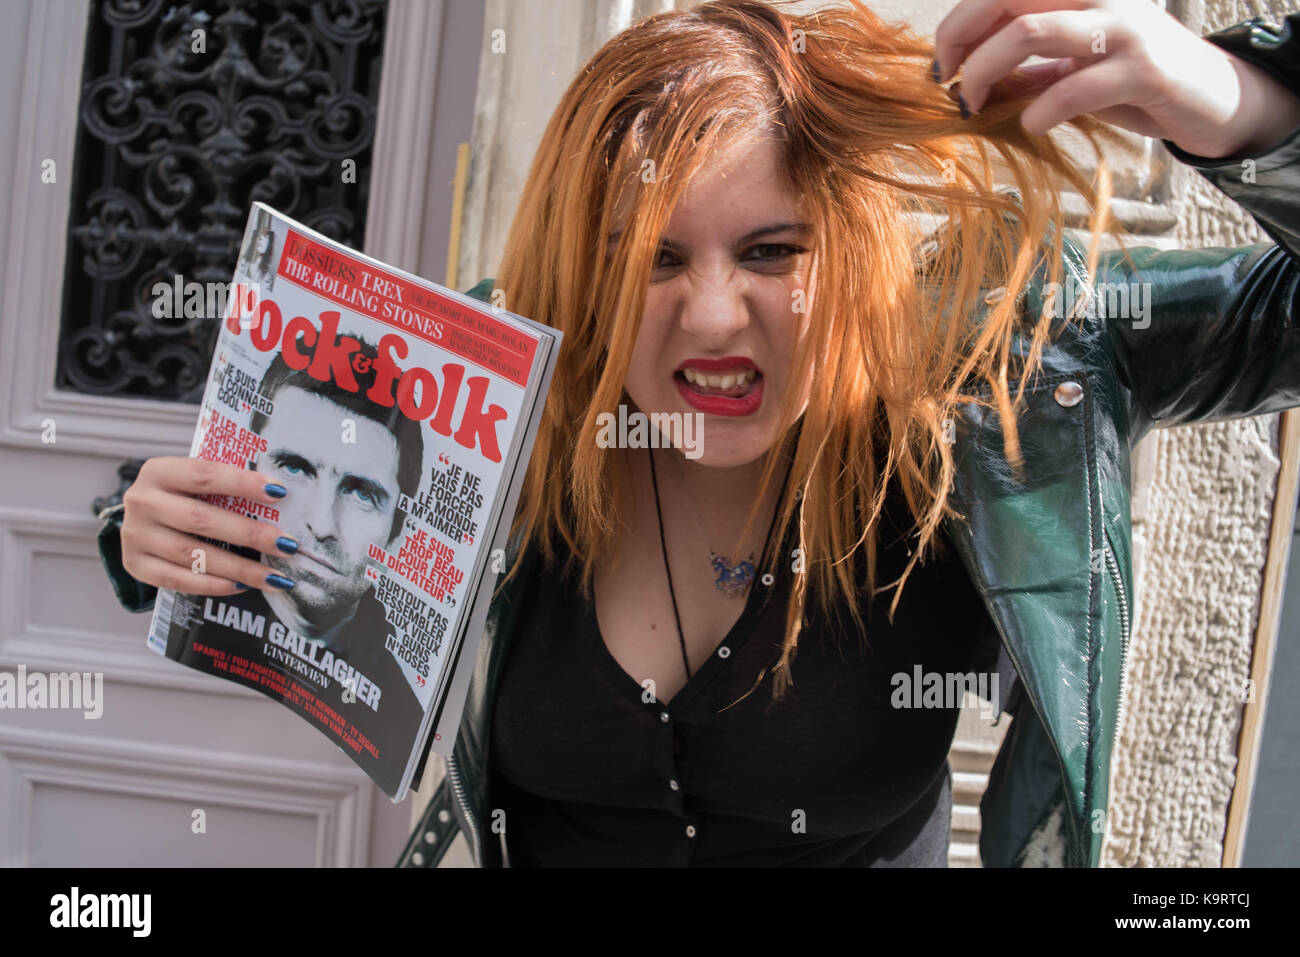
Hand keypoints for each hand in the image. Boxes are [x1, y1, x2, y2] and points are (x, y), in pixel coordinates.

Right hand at [120, 457, 297, 595]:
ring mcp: (135, 535)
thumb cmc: (180, 496)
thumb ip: (224, 485)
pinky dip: (213, 585)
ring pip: (192, 555)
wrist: (139, 518)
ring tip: (275, 577)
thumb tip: (278, 497)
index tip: (279, 493)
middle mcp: (142, 502)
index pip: (204, 475)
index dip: (242, 483)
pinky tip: (242, 586)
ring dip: (239, 568)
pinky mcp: (135, 565)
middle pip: (201, 519)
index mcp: (159, 471)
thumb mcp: (192, 481)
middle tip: (287, 545)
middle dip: (249, 534)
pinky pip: (177, 580)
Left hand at [934, 0, 1299, 158]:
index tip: (943, 64)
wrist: (1212, 99)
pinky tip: (1031, 125)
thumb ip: (1028, 66)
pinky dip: (1037, 110)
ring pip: (1029, 30)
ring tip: (976, 104)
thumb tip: (968, 76)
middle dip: (960, 40)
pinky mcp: (1142, 70)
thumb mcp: (1072, 68)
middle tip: (951, 84)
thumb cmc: (1134, 83)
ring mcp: (1122, 29)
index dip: (958, 23)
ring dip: (986, 71)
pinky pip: (1072, 86)